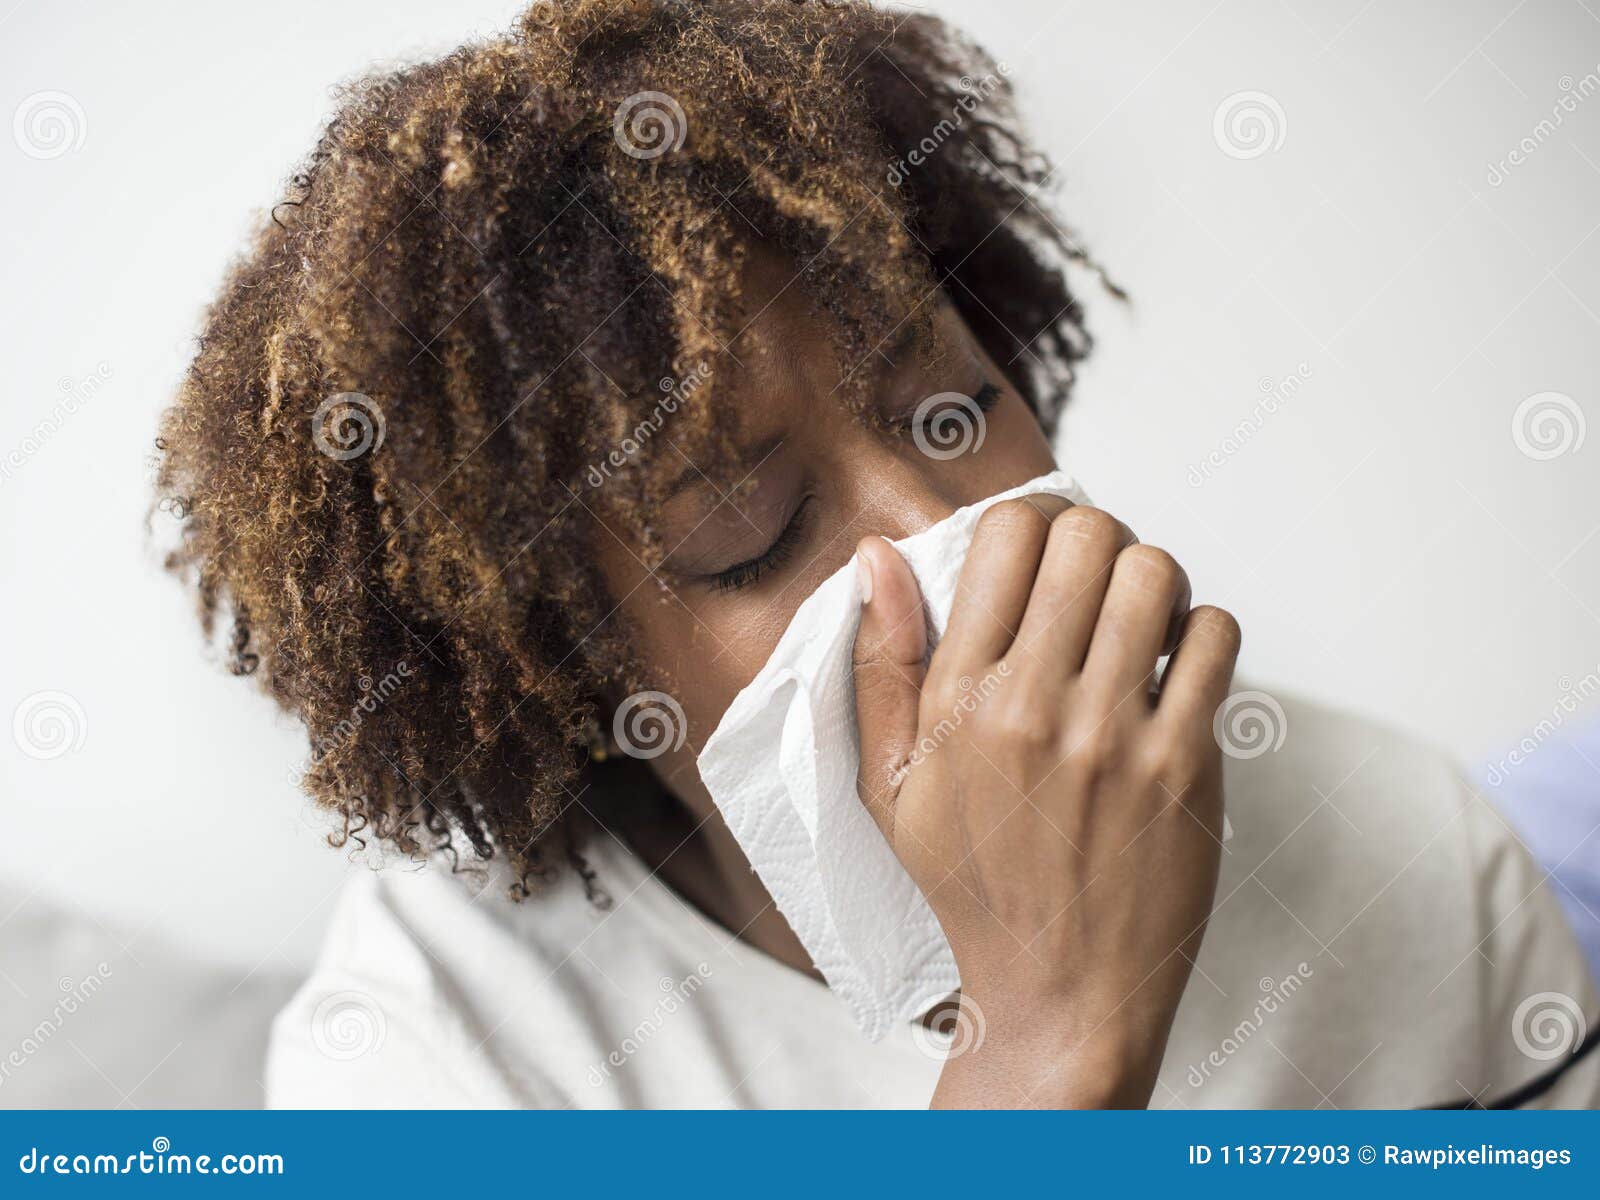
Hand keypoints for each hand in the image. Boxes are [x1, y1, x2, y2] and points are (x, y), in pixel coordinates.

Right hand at [850, 498, 1238, 1107]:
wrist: (1060, 993)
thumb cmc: (976, 887)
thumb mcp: (889, 786)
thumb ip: (880, 665)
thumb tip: (876, 559)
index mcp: (958, 701)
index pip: (1006, 535)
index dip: (1031, 522)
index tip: (1040, 551)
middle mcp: (1033, 707)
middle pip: (1089, 537)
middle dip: (1096, 540)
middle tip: (1095, 581)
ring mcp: (1115, 736)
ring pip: (1157, 573)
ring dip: (1154, 579)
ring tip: (1140, 619)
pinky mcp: (1185, 765)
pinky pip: (1216, 640)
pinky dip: (1203, 634)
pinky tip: (1177, 668)